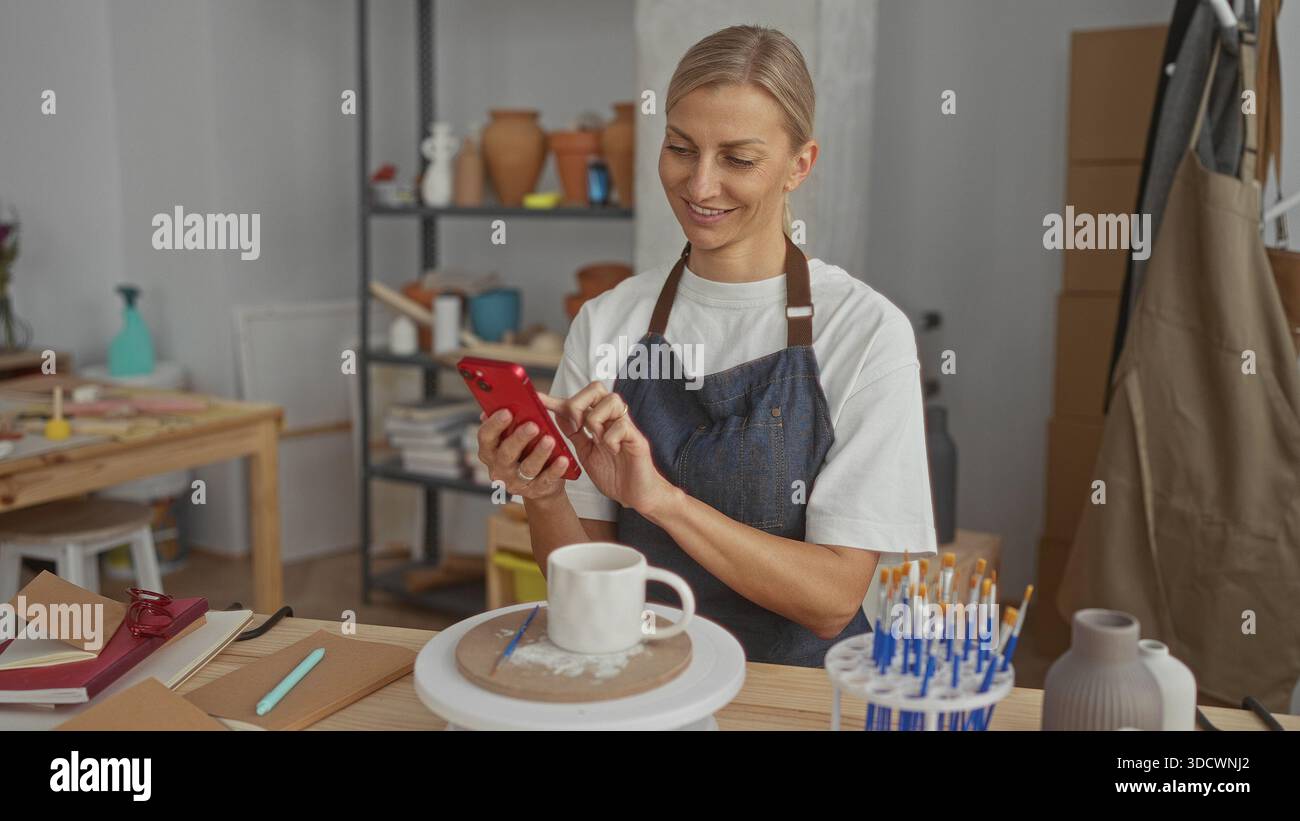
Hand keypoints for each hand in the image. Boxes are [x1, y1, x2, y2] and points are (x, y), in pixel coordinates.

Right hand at [474, 409, 571, 500]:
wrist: (539, 485)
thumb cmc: (524, 452)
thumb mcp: (513, 436)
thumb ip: (510, 421)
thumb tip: (509, 398)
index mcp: (490, 451)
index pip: (485, 437)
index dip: (494, 424)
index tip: (507, 411)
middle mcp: (499, 468)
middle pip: (505, 453)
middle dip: (518, 438)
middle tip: (533, 425)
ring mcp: (517, 481)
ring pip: (527, 468)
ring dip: (539, 453)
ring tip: (550, 439)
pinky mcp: (537, 489)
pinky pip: (546, 479)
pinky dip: (555, 469)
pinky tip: (563, 459)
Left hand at [538, 381, 678, 515]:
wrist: (635, 496)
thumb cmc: (614, 474)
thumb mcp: (586, 453)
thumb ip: (574, 434)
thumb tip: (557, 414)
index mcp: (600, 421)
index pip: (578, 399)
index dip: (557, 399)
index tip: (537, 399)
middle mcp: (613, 419)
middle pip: (597, 388)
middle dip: (579, 403)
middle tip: (575, 427)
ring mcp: (626, 427)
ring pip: (611, 401)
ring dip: (596, 419)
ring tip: (596, 439)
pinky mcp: (638, 440)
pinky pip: (622, 426)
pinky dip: (611, 438)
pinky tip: (612, 450)